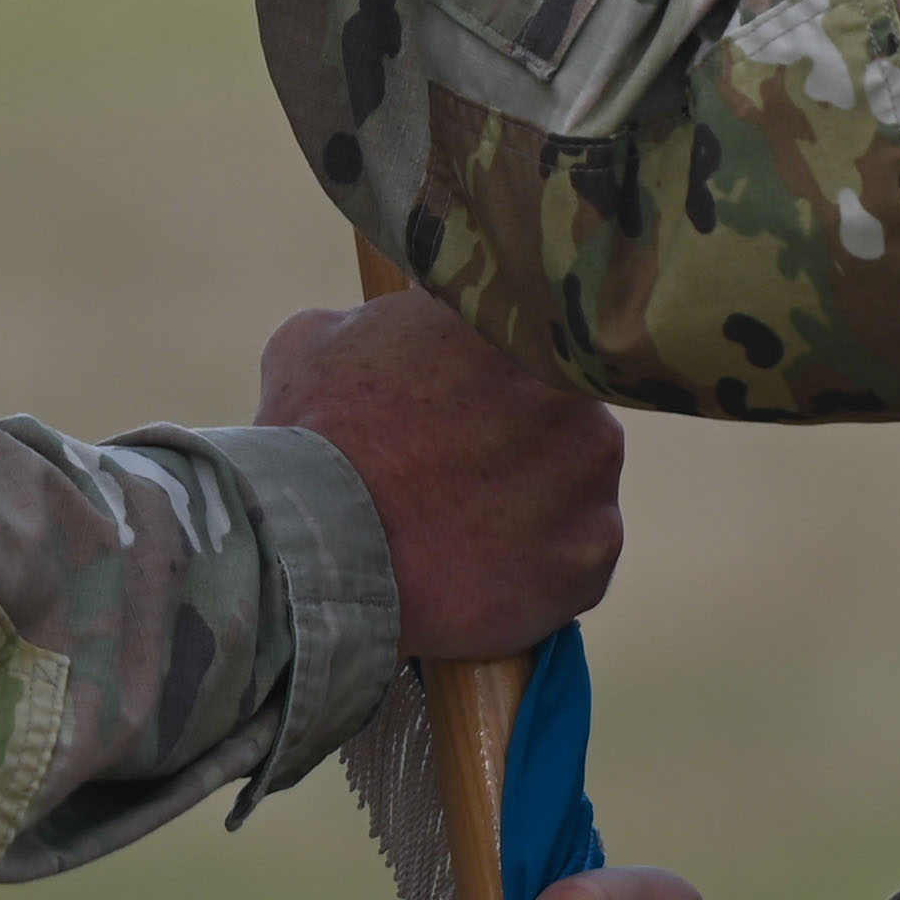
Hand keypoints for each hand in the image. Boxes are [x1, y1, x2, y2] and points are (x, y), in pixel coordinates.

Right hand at [257, 290, 618, 655]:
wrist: (317, 546)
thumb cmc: (307, 440)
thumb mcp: (312, 344)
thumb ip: (371, 324)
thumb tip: (381, 330)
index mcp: (508, 324)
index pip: (521, 339)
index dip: (490, 380)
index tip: (460, 409)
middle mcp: (570, 384)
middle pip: (560, 413)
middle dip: (520, 442)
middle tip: (461, 477)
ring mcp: (590, 469)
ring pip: (573, 486)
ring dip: (535, 505)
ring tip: (467, 534)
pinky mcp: (592, 548)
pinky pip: (577, 558)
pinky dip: (541, 570)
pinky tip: (485, 575)